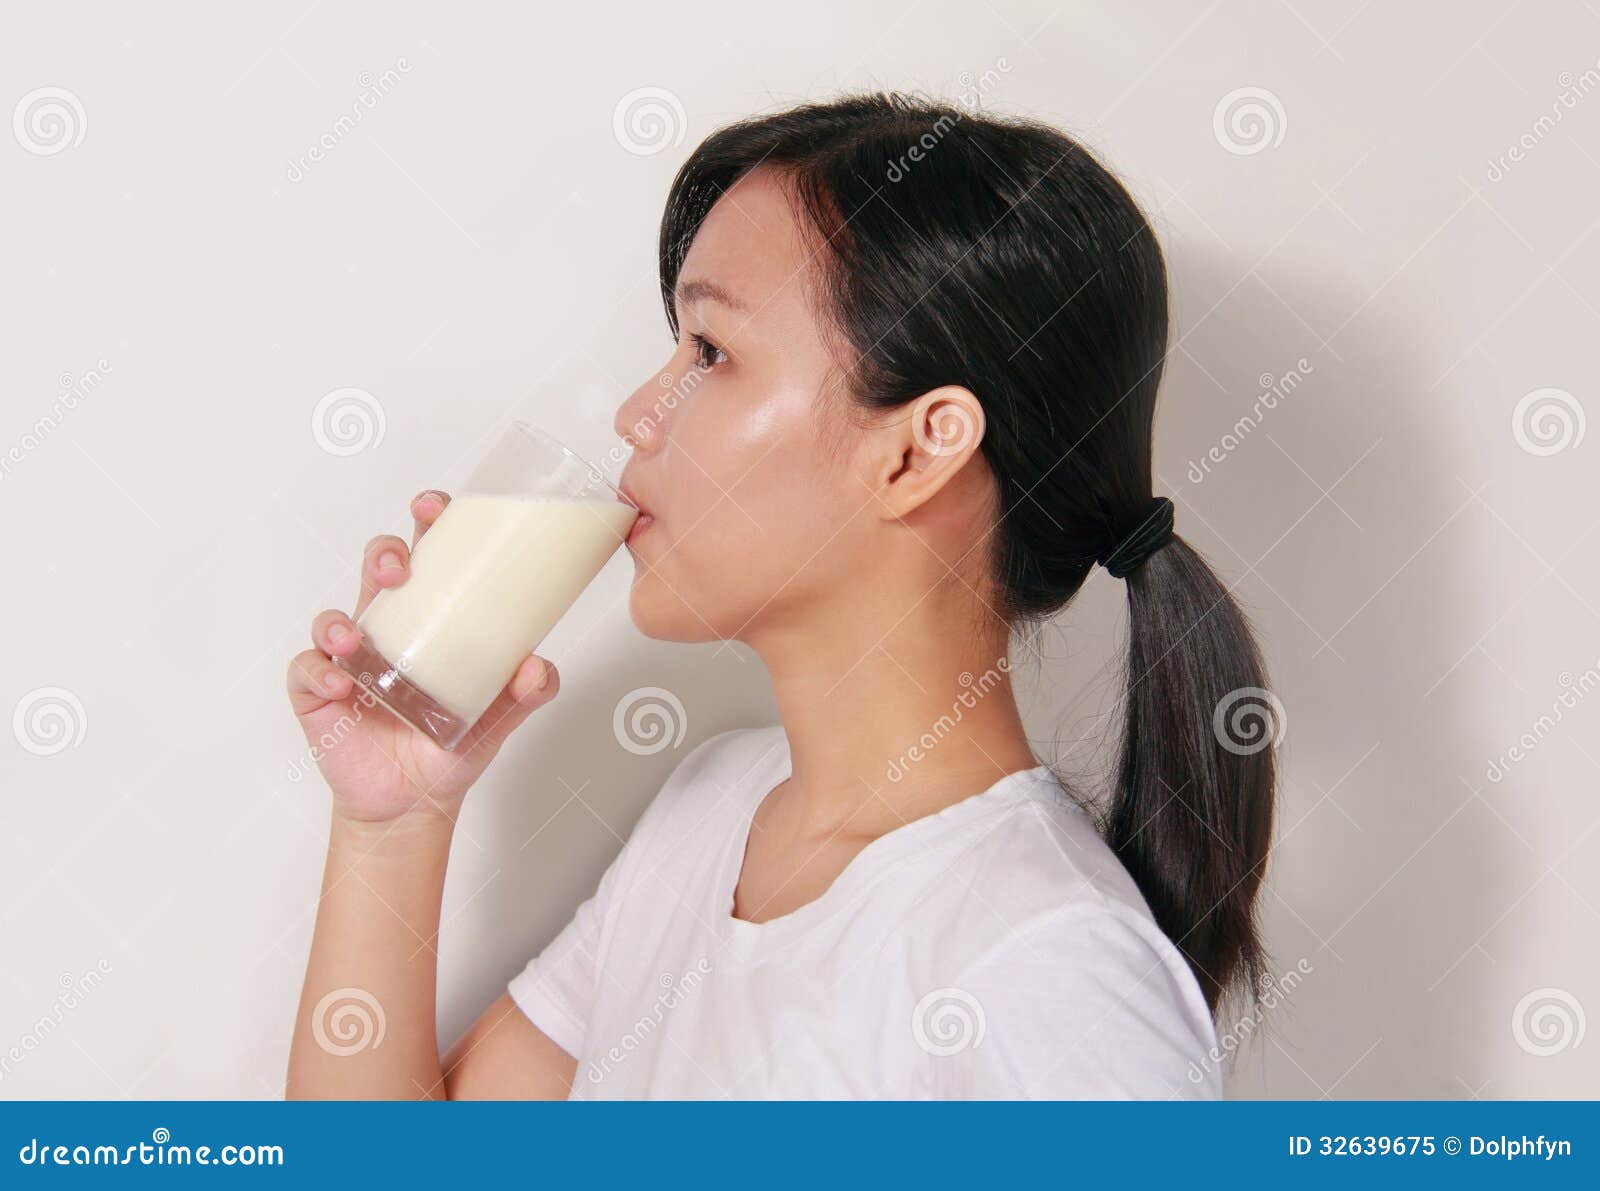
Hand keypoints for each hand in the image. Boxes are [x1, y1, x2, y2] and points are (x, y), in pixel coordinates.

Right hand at [286, 490, 559, 827]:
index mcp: (431, 618)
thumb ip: (527, 691)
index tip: (436, 509)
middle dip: (384, 554)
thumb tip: (539, 667)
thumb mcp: (500, 715)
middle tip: (400, 568)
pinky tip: (341, 684)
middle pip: (376, 569)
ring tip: (355, 639)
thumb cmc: (453, 744)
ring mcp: (349, 659)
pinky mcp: (318, 694)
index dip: (429, 524)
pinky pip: (307, 670)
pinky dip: (319, 672)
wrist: (416, 802)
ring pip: (332, 617)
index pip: (429, 556)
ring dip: (339, 620)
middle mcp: (388, 628)